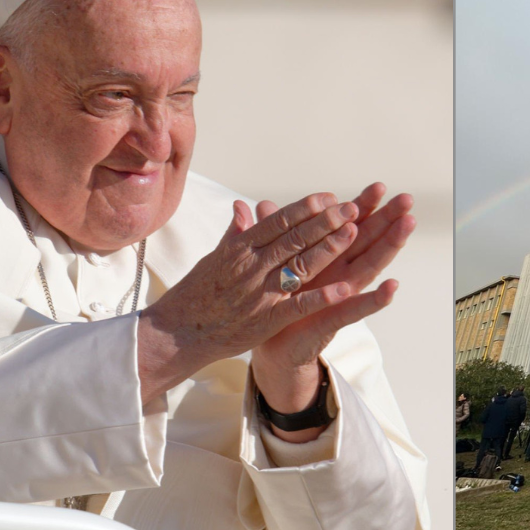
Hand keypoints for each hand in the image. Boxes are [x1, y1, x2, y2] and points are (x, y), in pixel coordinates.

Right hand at [136, 193, 358, 403]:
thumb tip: (242, 207)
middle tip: (351, 206)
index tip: (329, 197)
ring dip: (329, 247)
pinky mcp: (266, 319)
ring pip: (300, 264)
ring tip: (353, 232)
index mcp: (240, 247)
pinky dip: (322, 296)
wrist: (177, 332)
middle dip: (326, 220)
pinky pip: (299, 305)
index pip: (278, 220)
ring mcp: (260, 291)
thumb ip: (234, 233)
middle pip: (295, 237)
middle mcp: (251, 265)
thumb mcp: (213, 258)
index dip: (306, 207)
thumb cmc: (195, 294)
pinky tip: (345, 288)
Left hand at [249, 184, 413, 437]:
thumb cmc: (277, 301)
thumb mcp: (271, 263)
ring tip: (408, 227)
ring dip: (390, 248)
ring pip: (369, 268)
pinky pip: (355, 309)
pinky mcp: (333, 320)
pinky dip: (374, 300)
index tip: (378, 186)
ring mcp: (340, 296)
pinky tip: (392, 288)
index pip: (347, 226)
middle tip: (407, 200)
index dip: (363, 207)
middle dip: (388, 220)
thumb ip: (271, 234)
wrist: (273, 344)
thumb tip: (262, 205)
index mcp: (325, 257)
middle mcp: (339, 273)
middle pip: (368, 241)